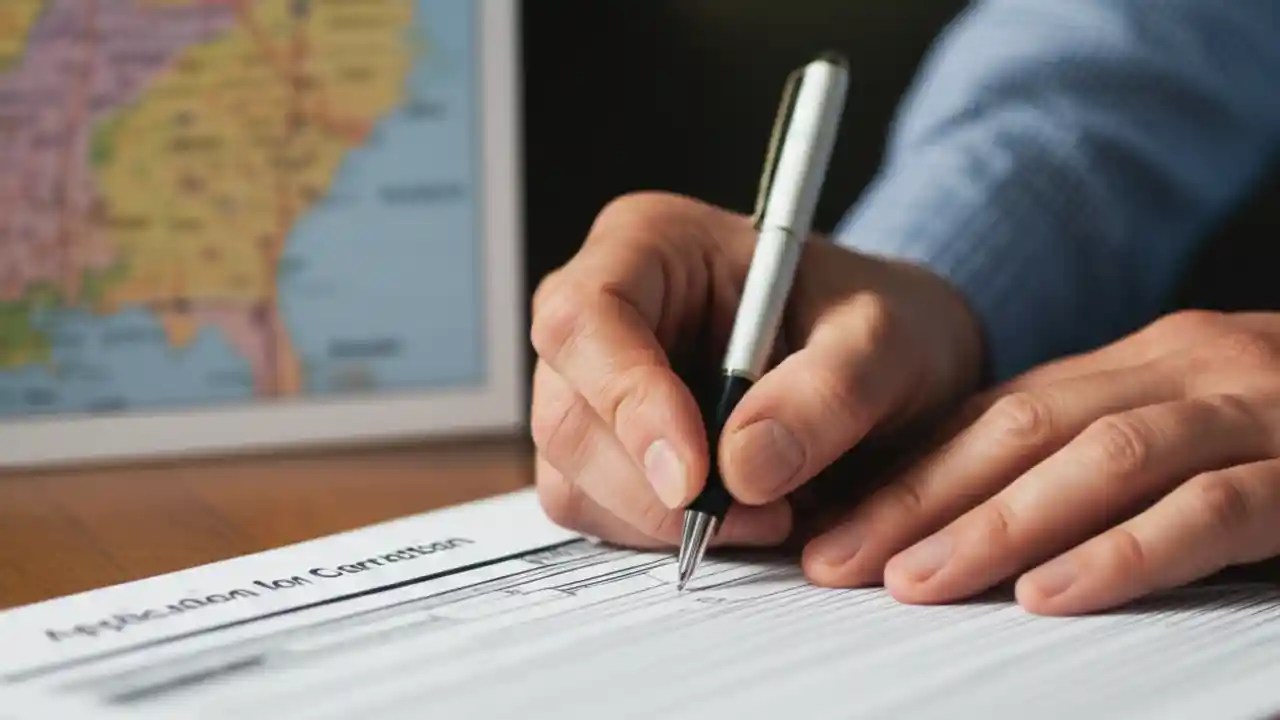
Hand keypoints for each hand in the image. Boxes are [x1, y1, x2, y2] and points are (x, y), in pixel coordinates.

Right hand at [528, 192, 982, 548]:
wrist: (890, 367)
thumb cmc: (873, 324)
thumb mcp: (883, 337)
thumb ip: (827, 391)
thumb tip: (743, 469)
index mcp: (645, 245)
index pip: (585, 318)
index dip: (625, 400)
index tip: (693, 477)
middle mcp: (599, 318)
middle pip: (566, 416)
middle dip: (652, 488)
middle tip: (759, 515)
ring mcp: (591, 393)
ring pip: (572, 480)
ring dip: (664, 522)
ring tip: (770, 514)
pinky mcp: (603, 458)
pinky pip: (597, 517)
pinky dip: (663, 538)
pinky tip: (740, 520)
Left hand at [803, 309, 1279, 613]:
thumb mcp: (1177, 422)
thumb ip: (1086, 451)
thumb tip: (959, 508)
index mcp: (1137, 363)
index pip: (994, 413)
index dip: (905, 471)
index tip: (830, 526)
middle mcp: (1184, 369)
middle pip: (1022, 429)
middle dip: (919, 499)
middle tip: (836, 560)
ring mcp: (1253, 410)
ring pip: (1102, 460)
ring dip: (998, 524)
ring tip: (916, 583)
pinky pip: (1211, 509)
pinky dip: (1126, 552)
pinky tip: (1055, 594)